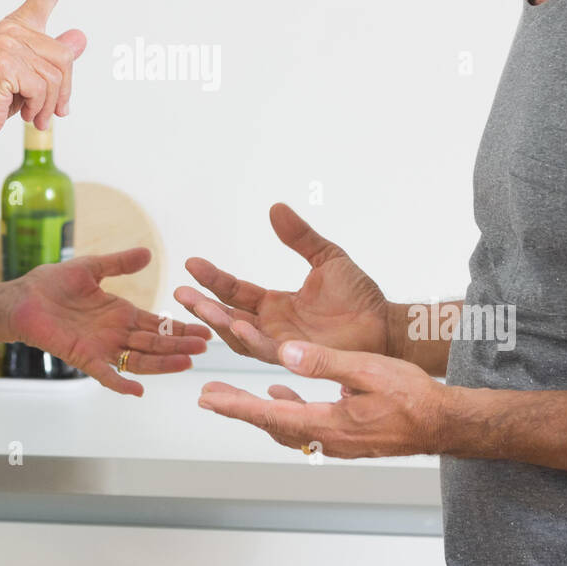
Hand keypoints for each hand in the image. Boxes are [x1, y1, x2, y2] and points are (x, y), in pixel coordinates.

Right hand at [0, 0, 86, 148]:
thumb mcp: (31, 75)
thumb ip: (54, 56)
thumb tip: (80, 38)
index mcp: (17, 27)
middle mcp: (11, 30)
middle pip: (64, 57)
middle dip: (62, 90)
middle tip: (51, 110)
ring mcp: (6, 45)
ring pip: (56, 76)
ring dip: (49, 104)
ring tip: (33, 113)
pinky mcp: (4, 65)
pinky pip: (42, 89)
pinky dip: (38, 108)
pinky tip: (23, 112)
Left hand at [11, 248, 211, 396]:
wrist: (21, 298)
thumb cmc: (52, 283)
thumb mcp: (91, 268)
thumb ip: (119, 263)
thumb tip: (148, 253)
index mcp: (120, 313)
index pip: (156, 323)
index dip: (179, 327)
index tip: (204, 329)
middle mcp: (115, 333)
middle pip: (154, 343)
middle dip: (179, 345)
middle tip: (205, 347)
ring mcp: (101, 347)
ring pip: (138, 358)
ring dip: (162, 363)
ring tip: (187, 362)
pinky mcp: (82, 356)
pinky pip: (105, 373)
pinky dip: (120, 382)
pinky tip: (138, 389)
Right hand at [174, 203, 391, 364]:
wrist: (386, 322)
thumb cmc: (360, 296)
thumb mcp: (326, 257)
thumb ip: (299, 237)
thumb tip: (275, 208)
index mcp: (275, 305)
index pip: (236, 291)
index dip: (214, 279)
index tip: (192, 263)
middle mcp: (273, 327)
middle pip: (227, 316)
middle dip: (203, 305)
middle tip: (180, 291)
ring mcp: (283, 344)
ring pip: (240, 336)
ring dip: (218, 321)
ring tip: (199, 305)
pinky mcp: (298, 357)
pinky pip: (267, 351)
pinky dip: (250, 339)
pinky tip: (236, 324)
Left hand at [197, 324, 441, 458]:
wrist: (443, 423)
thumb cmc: (412, 396)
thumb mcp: (366, 370)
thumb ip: (323, 362)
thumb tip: (283, 354)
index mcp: (327, 424)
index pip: (269, 414)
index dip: (236, 405)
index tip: (208, 398)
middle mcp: (326, 439)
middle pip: (270, 423)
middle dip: (238, 408)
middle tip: (209, 396)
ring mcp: (336, 442)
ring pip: (286, 425)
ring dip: (259, 409)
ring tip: (234, 395)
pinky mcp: (346, 436)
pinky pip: (305, 425)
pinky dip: (286, 408)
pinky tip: (282, 392)